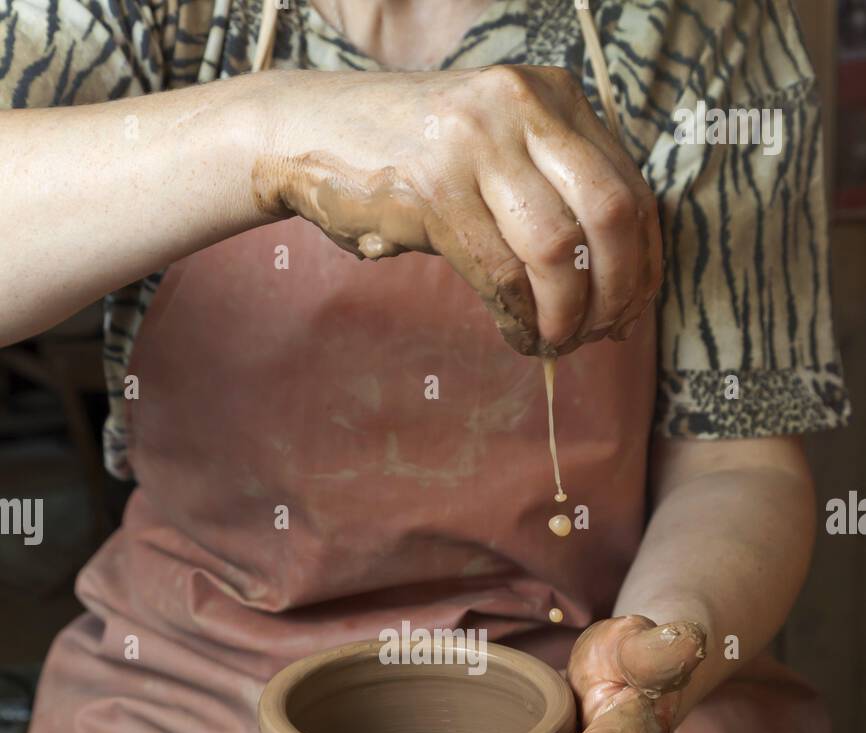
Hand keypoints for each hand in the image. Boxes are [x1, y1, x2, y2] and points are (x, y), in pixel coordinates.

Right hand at [252, 64, 661, 352]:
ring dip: (567, 314)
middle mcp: (523, 105)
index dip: (644, 261)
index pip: (632, 186)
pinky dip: (521, 320)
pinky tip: (520, 337)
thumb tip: (620, 290)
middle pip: (613, 213)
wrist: (306, 135)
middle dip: (618, 290)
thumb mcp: (496, 154)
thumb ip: (554, 196)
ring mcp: (477, 144)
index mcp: (551, 95)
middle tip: (603, 333)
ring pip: (560, 250)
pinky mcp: (434, 190)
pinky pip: (502, 275)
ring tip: (557, 341)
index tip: (633, 308)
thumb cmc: (409, 160)